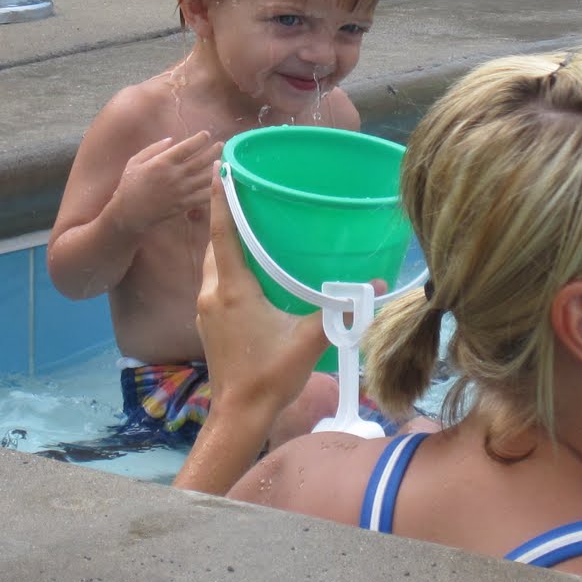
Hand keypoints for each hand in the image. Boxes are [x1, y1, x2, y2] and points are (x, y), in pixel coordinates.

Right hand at [110, 130, 219, 230]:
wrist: (129, 213)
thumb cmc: (130, 185)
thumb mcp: (135, 161)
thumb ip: (153, 148)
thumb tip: (172, 140)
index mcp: (163, 162)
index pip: (187, 147)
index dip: (199, 139)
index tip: (206, 134)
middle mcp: (175, 175)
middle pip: (201, 161)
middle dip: (213, 151)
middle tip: (221, 144)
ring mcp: (182, 191)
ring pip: (206, 177)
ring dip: (217, 167)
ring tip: (224, 160)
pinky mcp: (185, 204)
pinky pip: (204, 195)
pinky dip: (215, 188)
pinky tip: (221, 181)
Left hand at [173, 169, 361, 495]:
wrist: (238, 414)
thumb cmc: (270, 376)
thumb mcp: (310, 340)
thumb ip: (340, 310)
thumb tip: (374, 285)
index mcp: (233, 289)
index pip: (223, 232)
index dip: (220, 198)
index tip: (220, 166)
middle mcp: (213, 293)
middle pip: (215, 242)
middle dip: (224, 213)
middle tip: (241, 187)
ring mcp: (207, 309)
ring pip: (212, 262)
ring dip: (225, 240)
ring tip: (246, 220)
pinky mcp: (210, 322)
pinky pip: (214, 280)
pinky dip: (227, 262)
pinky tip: (247, 265)